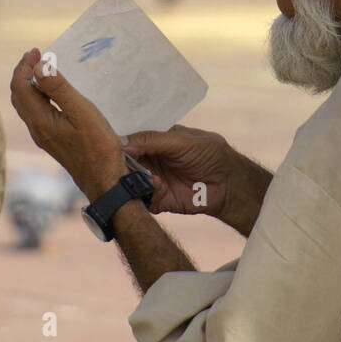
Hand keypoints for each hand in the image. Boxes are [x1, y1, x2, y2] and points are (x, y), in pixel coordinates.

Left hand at [10, 49, 127, 201]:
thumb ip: (59, 89)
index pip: (20, 87)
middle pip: (19, 96)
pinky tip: (53, 95)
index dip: (24, 66)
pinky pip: (37, 114)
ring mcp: (44, 138)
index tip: (37, 51)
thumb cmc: (98, 146)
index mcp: (40, 121)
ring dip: (30, 85)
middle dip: (23, 73)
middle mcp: (37, 130)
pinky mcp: (54, 142)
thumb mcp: (82, 112)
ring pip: (27, 106)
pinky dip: (39, 97)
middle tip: (36, 56)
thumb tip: (39, 67)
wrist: (106, 181)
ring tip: (43, 70)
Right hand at [123, 125, 269, 228]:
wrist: (230, 184)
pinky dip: (146, 195)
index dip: (120, 146)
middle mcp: (151, 161)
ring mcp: (153, 181)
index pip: (130, 143)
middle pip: (125, 164)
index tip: (111, 148)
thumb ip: (151, 140)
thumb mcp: (181, 141)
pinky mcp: (158, 201)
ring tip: (147, 174)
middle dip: (122, 166)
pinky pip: (142, 200)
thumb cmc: (210, 154)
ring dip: (133, 181)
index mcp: (156, 142)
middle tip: (122, 165)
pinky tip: (158, 186)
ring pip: (130, 183)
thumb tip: (121, 142)